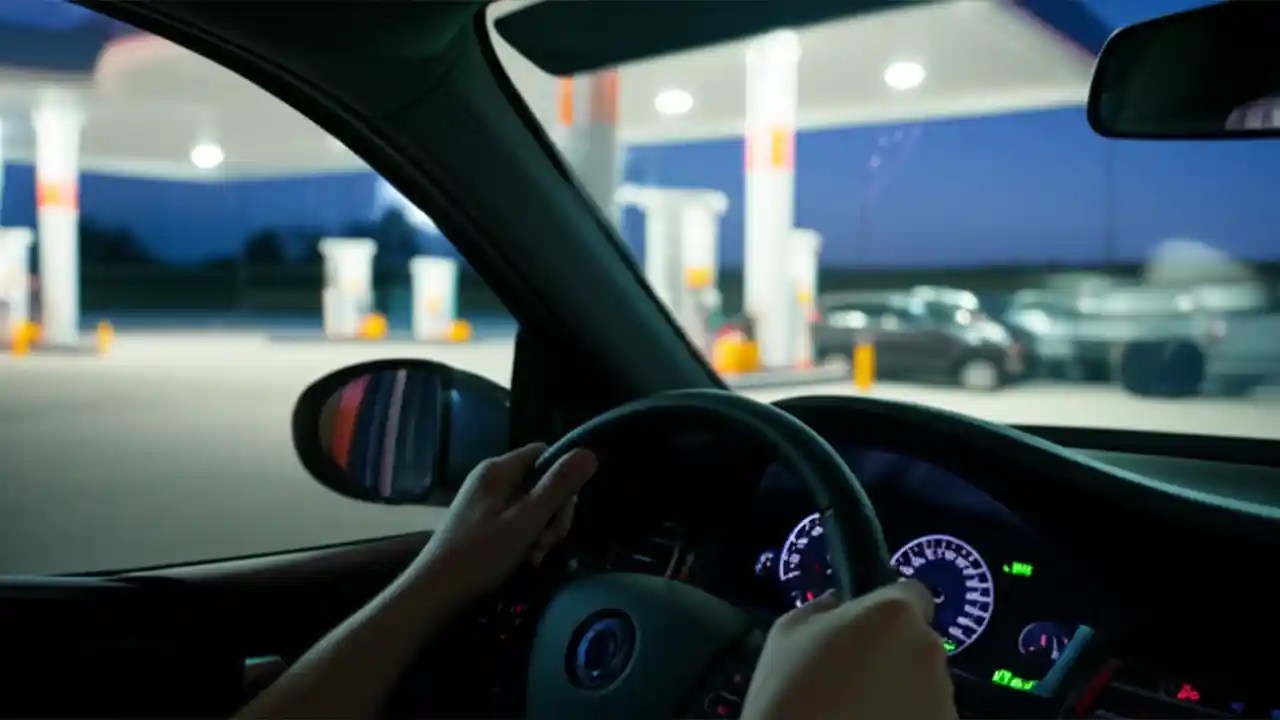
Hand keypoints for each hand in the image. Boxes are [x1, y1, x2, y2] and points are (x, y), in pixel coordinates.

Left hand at [413, 443, 597, 607]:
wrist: (435, 591)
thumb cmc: (481, 554)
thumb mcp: (526, 520)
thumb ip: (558, 487)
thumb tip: (589, 453)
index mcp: (499, 469)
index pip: (545, 453)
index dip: (562, 478)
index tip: (565, 510)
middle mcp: (492, 478)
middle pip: (541, 483)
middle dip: (552, 515)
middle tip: (546, 544)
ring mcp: (485, 501)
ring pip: (531, 506)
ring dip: (540, 532)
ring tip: (533, 558)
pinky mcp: (482, 522)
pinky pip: (516, 521)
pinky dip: (525, 540)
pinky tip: (524, 561)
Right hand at [741, 580, 957, 719]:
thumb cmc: (789, 689)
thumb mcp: (787, 635)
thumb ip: (820, 609)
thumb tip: (836, 602)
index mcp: (893, 613)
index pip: (914, 594)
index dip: (892, 612)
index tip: (869, 632)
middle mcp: (929, 648)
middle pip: (918, 641)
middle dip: (896, 653)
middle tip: (858, 676)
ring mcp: (942, 694)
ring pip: (926, 681)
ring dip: (904, 687)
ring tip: (864, 707)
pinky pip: (929, 713)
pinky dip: (910, 716)